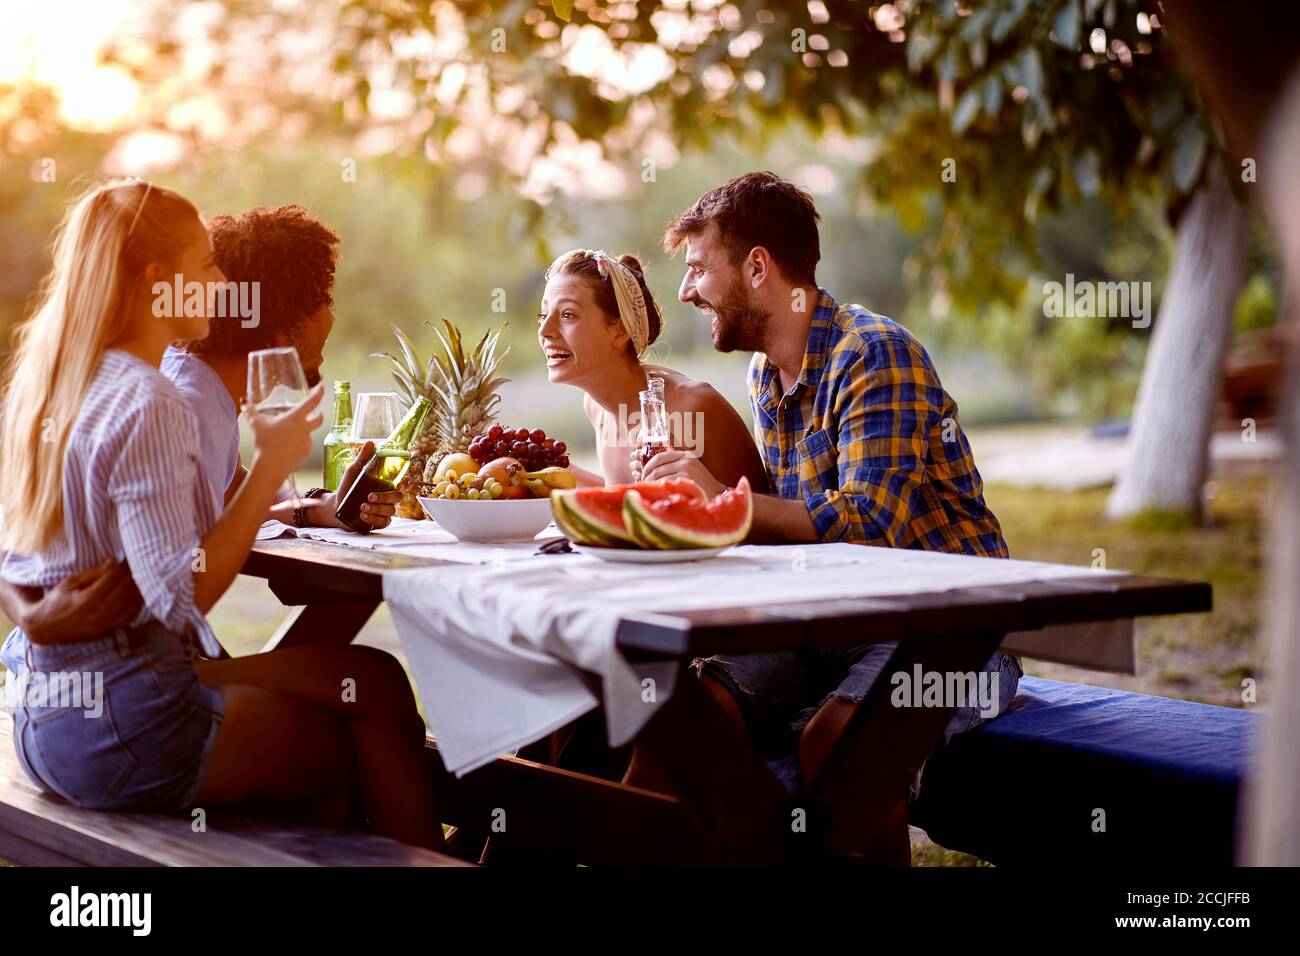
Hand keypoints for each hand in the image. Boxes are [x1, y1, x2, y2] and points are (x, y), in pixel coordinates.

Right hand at [21, 559, 143, 644]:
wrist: (45, 627)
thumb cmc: (56, 601)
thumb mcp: (70, 583)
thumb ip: (94, 573)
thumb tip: (113, 560)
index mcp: (87, 598)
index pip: (113, 578)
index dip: (123, 567)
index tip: (129, 557)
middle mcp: (98, 612)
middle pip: (124, 590)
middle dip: (132, 576)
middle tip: (140, 564)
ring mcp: (104, 624)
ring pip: (129, 604)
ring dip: (138, 590)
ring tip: (143, 577)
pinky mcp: (107, 631)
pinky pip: (128, 618)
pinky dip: (137, 606)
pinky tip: (141, 596)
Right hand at [245, 384, 323, 480]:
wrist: (271, 467)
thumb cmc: (265, 443)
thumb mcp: (256, 424)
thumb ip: (250, 411)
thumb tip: (243, 401)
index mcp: (296, 417)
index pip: (312, 401)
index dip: (319, 392)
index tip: (321, 387)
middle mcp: (305, 429)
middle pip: (319, 419)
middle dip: (318, 414)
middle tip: (313, 412)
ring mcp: (307, 442)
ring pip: (309, 433)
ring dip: (303, 431)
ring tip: (288, 433)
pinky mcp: (305, 454)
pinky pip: (304, 446)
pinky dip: (298, 444)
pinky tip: (287, 446)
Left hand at [313, 441, 401, 529]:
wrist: (336, 506)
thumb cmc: (347, 487)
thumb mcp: (353, 471)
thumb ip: (363, 458)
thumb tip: (370, 443)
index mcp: (386, 484)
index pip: (403, 483)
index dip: (406, 484)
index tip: (400, 484)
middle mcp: (388, 497)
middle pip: (397, 498)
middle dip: (384, 498)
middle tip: (369, 497)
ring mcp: (384, 510)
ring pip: (390, 510)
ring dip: (377, 509)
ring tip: (362, 507)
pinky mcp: (379, 521)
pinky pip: (384, 522)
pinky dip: (374, 519)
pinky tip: (363, 515)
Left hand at [638, 450, 726, 498]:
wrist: (718, 496)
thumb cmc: (702, 485)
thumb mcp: (691, 469)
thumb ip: (676, 464)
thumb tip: (653, 466)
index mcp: (686, 455)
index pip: (660, 456)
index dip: (648, 466)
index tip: (644, 474)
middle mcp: (686, 460)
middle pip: (657, 467)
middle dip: (647, 477)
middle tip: (645, 486)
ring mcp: (686, 470)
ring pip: (658, 476)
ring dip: (650, 485)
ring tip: (650, 492)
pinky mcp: (686, 481)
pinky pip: (664, 485)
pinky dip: (658, 490)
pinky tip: (658, 495)